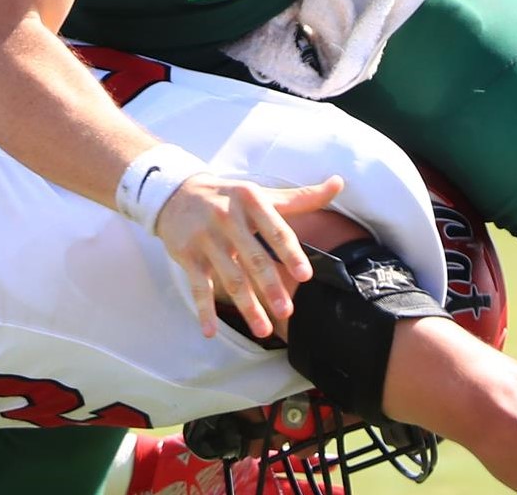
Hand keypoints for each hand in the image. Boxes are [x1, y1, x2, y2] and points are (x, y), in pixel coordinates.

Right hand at [153, 173, 345, 338]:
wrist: (177, 192)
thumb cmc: (231, 197)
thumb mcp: (263, 194)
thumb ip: (301, 197)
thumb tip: (339, 183)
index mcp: (251, 201)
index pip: (276, 230)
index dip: (291, 253)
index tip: (305, 276)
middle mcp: (227, 218)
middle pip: (254, 259)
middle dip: (271, 287)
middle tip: (288, 312)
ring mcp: (206, 238)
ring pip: (230, 278)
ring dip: (247, 306)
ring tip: (264, 330)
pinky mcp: (187, 255)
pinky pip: (198, 287)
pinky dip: (204, 310)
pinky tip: (211, 332)